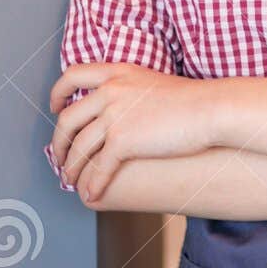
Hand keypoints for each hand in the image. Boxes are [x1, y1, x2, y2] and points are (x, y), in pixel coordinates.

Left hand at [47, 63, 216, 202]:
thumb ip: (130, 90)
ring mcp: (115, 114)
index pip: (72, 75)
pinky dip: (92, 184)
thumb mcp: (152, 82)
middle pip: (68, 119)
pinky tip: (91, 194)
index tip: (55, 107)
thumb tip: (119, 110)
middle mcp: (111, 90)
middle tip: (60, 157)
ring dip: (71, 169)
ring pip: (79, 147)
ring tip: (71, 181)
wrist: (211, 109)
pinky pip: (98, 167)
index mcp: (117, 72)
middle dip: (59, 143)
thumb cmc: (192, 100)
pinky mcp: (123, 140)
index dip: (58, 93)